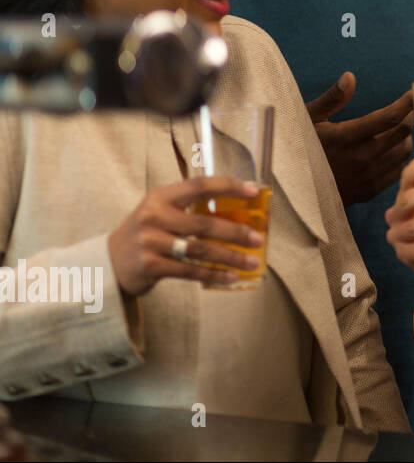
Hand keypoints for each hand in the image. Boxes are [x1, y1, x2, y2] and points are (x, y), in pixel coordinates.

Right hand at [107, 176, 267, 296]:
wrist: (107, 263)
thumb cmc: (146, 235)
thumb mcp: (160, 213)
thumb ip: (189, 210)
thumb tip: (238, 215)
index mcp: (161, 197)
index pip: (199, 185)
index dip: (228, 186)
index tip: (253, 191)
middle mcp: (154, 216)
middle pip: (204, 223)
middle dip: (235, 232)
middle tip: (258, 239)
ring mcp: (150, 241)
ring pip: (200, 249)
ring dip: (229, 256)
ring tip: (251, 262)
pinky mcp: (150, 265)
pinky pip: (190, 271)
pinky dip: (213, 275)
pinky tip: (231, 277)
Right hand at [306, 73, 412, 205]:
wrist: (294, 189)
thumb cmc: (301, 146)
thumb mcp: (308, 119)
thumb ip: (331, 99)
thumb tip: (350, 77)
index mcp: (345, 137)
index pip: (389, 118)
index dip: (407, 103)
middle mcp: (360, 158)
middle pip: (402, 133)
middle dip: (409, 116)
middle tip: (407, 108)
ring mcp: (367, 177)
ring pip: (404, 151)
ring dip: (405, 136)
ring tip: (398, 127)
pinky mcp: (370, 191)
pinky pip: (398, 170)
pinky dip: (399, 156)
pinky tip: (391, 149)